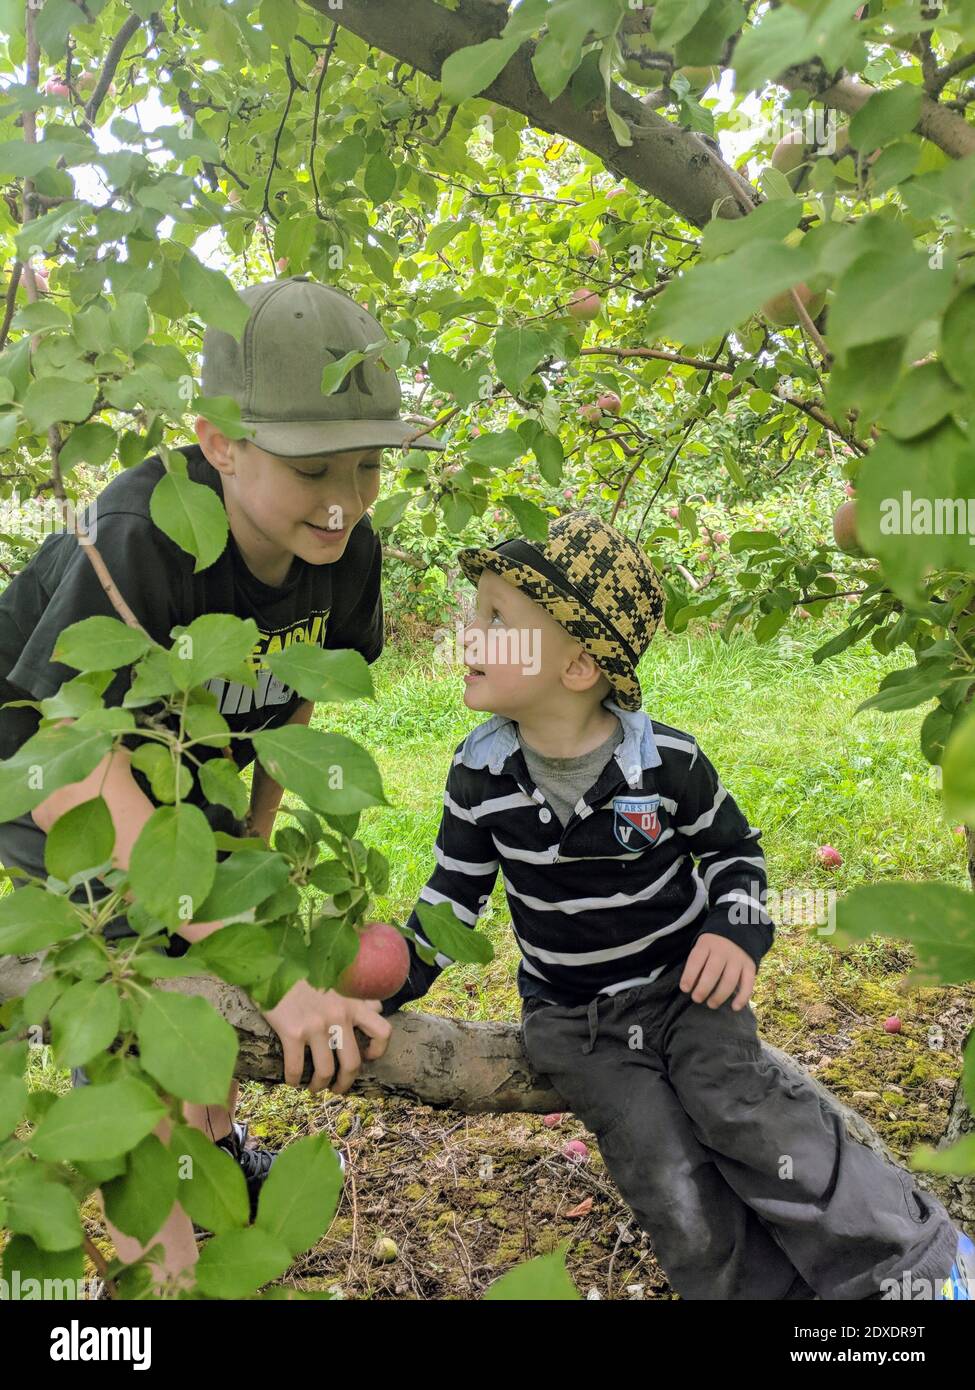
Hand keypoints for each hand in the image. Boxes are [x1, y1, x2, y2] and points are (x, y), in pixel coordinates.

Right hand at [261, 982, 391, 1094]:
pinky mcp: (292, 1031)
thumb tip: (377, 1008)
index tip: (366, 1057)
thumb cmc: (307, 971)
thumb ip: (358, 996)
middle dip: (345, 1083)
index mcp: (353, 1003)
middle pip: (352, 1063)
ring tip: (313, 1087)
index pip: (382, 1031)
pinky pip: (296, 1068)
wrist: (275, 960)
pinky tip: (291, 1080)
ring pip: (325, 1071)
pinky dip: (294, 1080)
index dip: (377, 1051)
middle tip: (337, 1088)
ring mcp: (316, 1025)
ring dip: (319, 1085)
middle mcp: (339, 1016)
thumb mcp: (338, 979)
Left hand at [679, 934, 754, 1009]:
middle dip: (703, 988)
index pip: (696, 960)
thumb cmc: (712, 949)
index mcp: (707, 944)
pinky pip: (748, 984)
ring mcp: (738, 958)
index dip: (689, 976)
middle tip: (697, 999)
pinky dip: (742, 998)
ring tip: (711, 1004)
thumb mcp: (701, 949)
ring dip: (720, 995)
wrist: (736, 935)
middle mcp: (723, 950)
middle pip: (713, 971)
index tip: (685, 989)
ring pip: (729, 980)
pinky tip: (734, 1007)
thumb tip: (689, 988)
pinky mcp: (750, 966)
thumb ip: (696, 965)